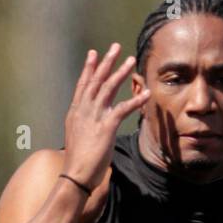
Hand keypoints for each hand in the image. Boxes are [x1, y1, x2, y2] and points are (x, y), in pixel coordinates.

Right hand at [63, 43, 150, 188]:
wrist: (76, 175)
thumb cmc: (77, 162)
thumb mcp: (77, 139)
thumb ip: (84, 128)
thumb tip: (89, 128)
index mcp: (75, 113)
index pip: (83, 85)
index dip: (88, 69)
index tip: (93, 54)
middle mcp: (83, 111)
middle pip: (96, 81)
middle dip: (106, 63)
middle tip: (115, 47)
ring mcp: (94, 117)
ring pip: (108, 89)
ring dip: (121, 73)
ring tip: (131, 61)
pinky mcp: (106, 127)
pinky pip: (123, 109)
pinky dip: (135, 100)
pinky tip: (146, 93)